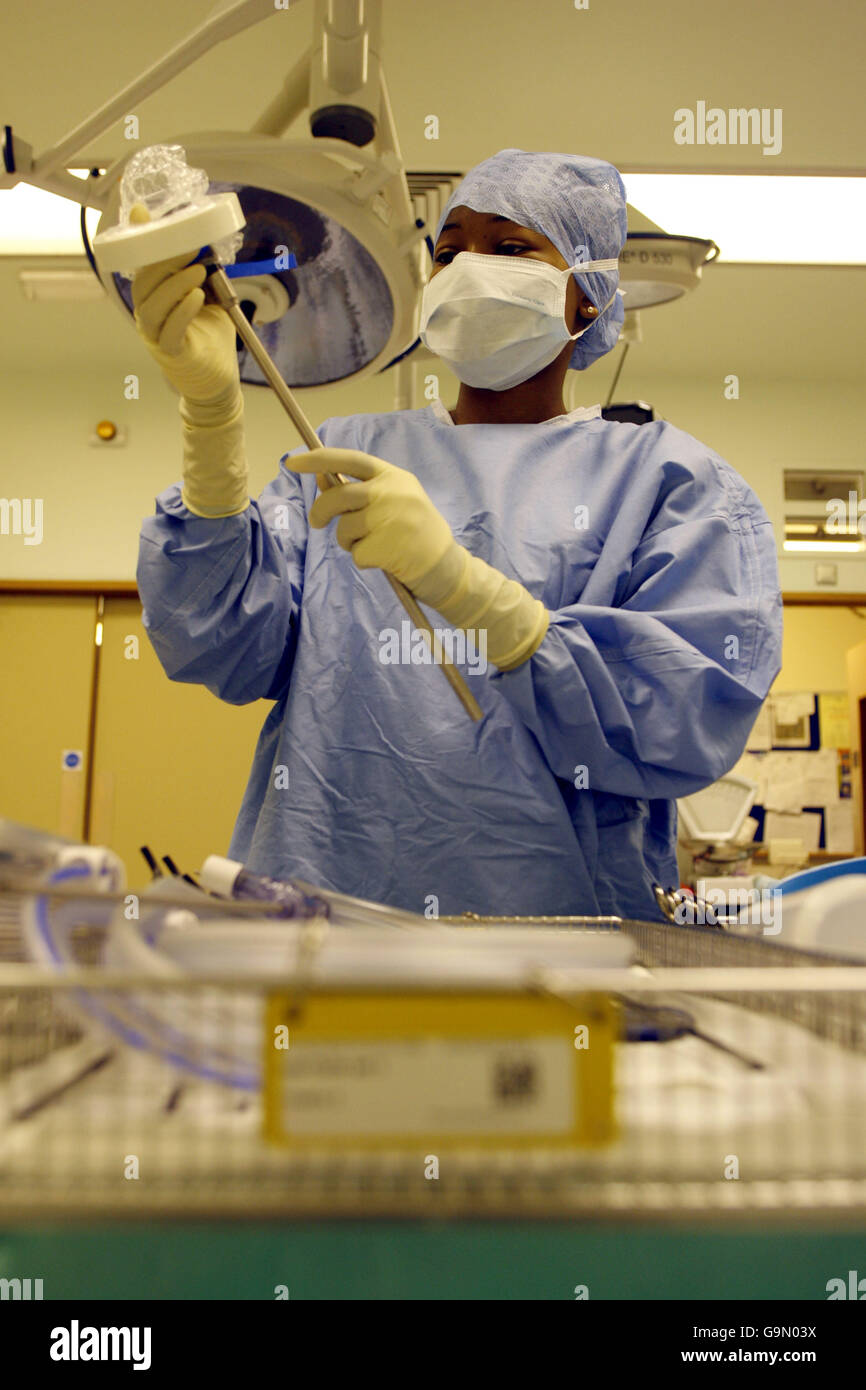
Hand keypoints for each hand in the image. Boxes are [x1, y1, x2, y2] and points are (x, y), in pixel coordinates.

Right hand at [129, 203, 240, 405]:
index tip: (149, 218)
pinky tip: (197, 297)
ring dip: (175, 285)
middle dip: (163, 262)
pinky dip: (182, 312)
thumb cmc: (211, 337)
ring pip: (152, 307)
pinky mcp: (171, 355)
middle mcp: (148, 317)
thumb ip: (200, 271)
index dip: (143, 244)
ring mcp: (156, 337)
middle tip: (189, 246)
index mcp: (153, 300)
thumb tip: (202, 238)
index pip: (143, 269)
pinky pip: (169, 332)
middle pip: (143, 285)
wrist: (218, 380)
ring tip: (199, 271)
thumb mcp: (210, 296)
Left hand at [287, 448, 453, 589]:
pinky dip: (364, 560)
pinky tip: (385, 559)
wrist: (448, 568)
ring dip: (349, 542)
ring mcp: (390, 519)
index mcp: (394, 476)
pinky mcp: (387, 546)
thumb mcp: (394, 502)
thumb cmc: (416, 534)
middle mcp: (392, 492)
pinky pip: (356, 554)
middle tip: (317, 523)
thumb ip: (361, 490)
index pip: (349, 459)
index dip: (318, 459)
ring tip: (373, 545)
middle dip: (320, 511)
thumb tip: (321, 478)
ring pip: (344, 528)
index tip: (292, 463)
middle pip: (338, 496)